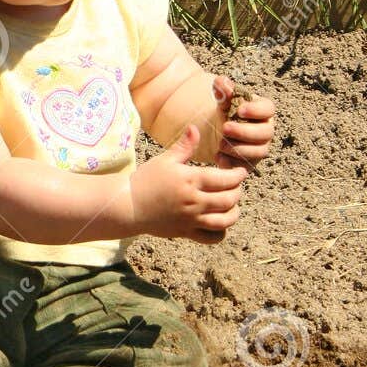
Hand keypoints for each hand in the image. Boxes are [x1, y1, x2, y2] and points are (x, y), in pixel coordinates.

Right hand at [129, 124, 247, 243]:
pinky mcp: (186, 232)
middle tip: (234, 185)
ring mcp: (191, 219)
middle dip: (237, 190)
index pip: (226, 179)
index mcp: (190, 180)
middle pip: (230, 199)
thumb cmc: (145, 180)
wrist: (128, 205)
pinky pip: (212, 238)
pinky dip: (221, 232)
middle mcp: (194, 202)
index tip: (238, 171)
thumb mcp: (165, 160)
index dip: (238, 174)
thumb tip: (195, 128)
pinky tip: (219, 221)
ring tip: (231, 204)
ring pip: (225, 220)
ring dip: (234, 212)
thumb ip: (184, 146)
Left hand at [211, 75, 275, 173]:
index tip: (240, 110)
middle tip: (225, 128)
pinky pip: (247, 167)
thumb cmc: (227, 113)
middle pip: (265, 133)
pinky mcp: (250, 163)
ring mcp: (260, 148)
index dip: (256, 110)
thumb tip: (220, 81)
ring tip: (220, 144)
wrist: (220, 133)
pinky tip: (219, 158)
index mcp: (263, 111)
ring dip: (239, 148)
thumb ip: (224, 91)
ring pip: (258, 152)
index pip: (268, 109)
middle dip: (245, 131)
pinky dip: (233, 163)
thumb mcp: (224, 102)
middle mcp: (266, 130)